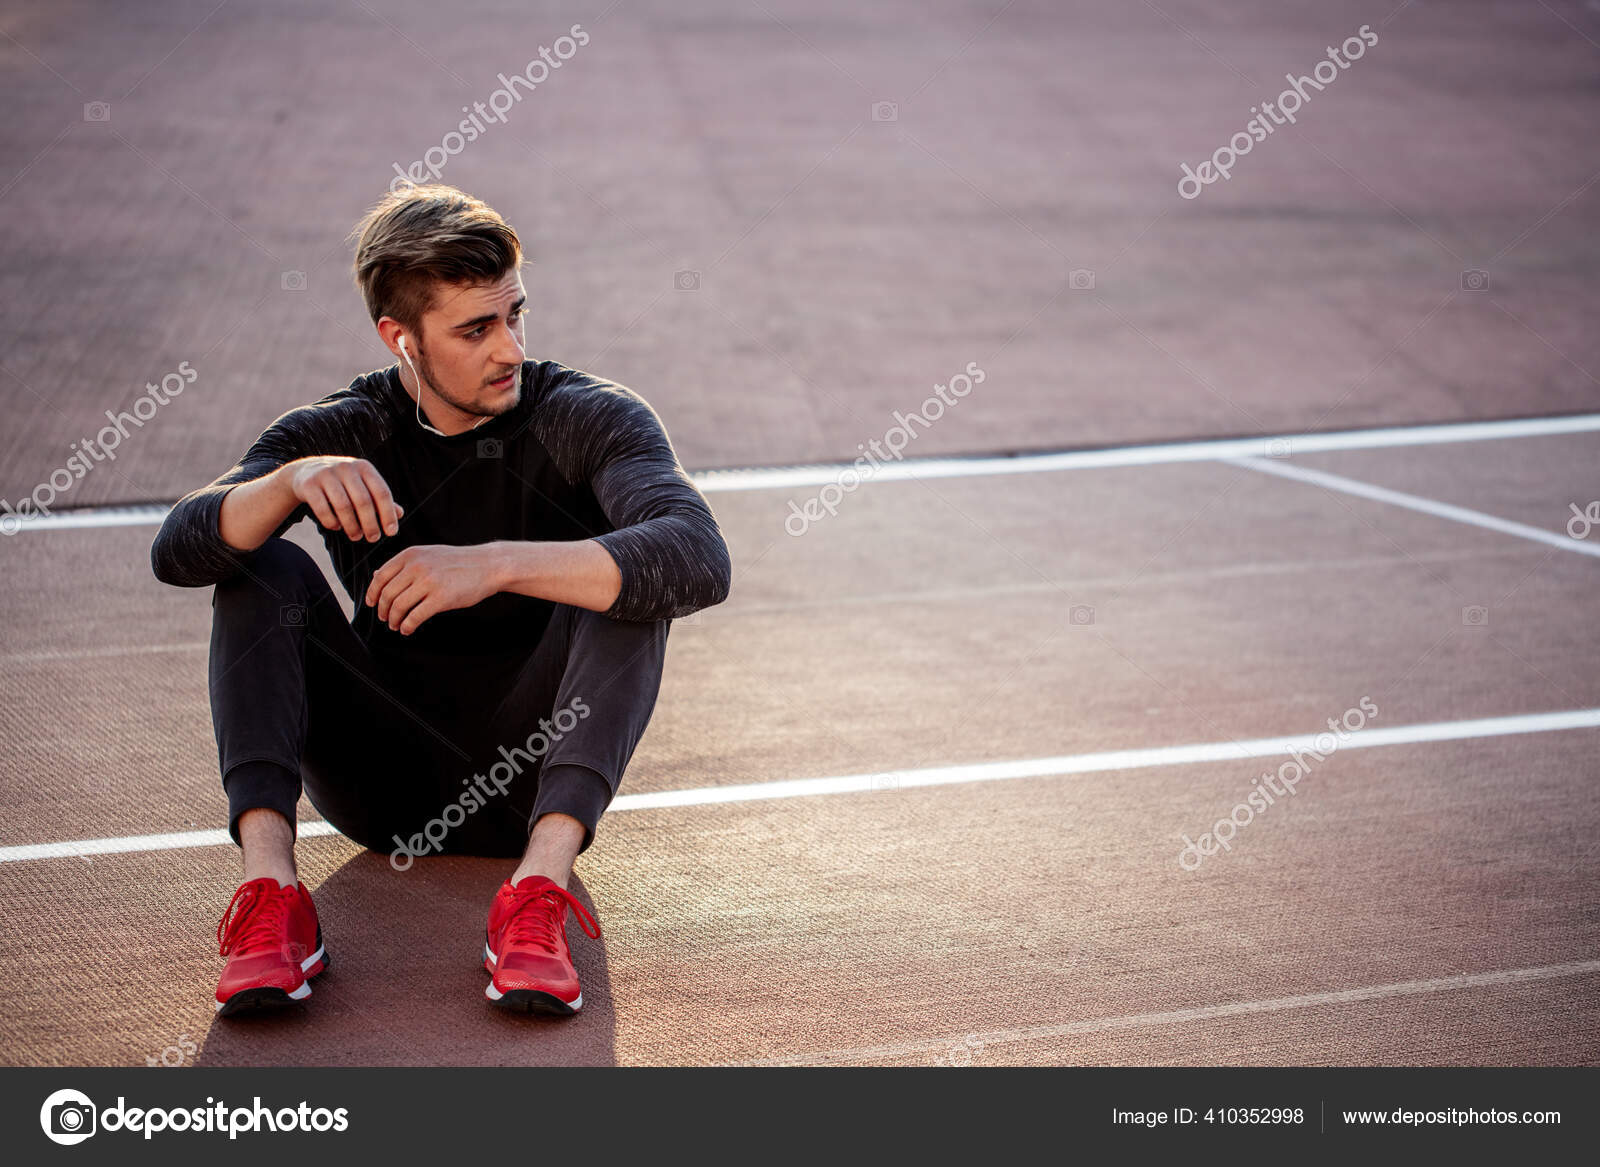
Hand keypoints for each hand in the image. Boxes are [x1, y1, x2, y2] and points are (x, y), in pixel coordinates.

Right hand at [282, 456, 401, 542]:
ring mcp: (326, 475)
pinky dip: (332, 522)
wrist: (308, 472)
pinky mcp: (309, 485)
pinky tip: (337, 527)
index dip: (388, 514)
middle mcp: (346, 468)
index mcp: (364, 467)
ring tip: (356, 536)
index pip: (382, 492)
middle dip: (370, 524)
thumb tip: (400, 514)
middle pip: (363, 501)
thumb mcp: (363, 485)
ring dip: (352, 526)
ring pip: (343, 506)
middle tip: (373, 539)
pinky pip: (323, 510)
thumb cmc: (344, 483)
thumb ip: (381, 499)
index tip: (392, 532)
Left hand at [365, 544, 501, 634]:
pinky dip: (407, 626)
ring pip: (399, 606)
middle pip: (387, 594)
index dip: (372, 593)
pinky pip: (415, 616)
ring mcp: (429, 582)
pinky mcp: (441, 598)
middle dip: (383, 610)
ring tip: (396, 625)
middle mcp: (417, 566)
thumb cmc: (458, 562)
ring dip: (394, 620)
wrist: (488, 565)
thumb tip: (376, 576)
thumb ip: (403, 564)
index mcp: (411, 555)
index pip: (380, 576)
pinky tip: (408, 629)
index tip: (372, 604)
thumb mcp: (427, 555)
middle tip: (386, 618)